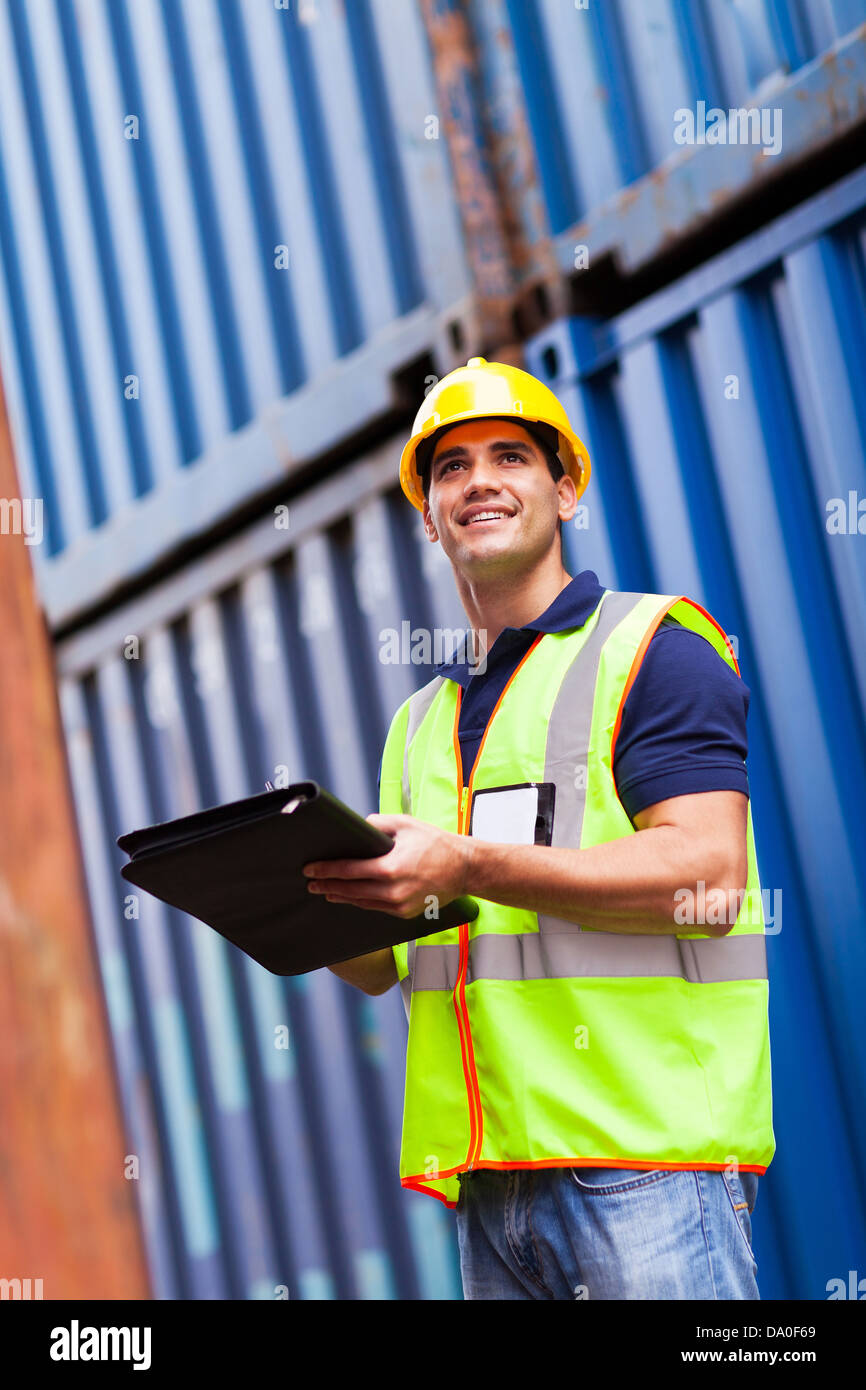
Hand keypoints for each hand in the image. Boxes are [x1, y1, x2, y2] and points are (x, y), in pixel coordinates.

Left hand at [301, 814, 470, 917]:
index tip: (310, 869)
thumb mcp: (405, 824)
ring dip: (341, 897)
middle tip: (310, 883)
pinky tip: (350, 897)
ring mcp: (399, 905)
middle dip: (327, 886)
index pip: (349, 870)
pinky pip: (376, 907)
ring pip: (361, 902)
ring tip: (325, 891)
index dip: (326, 870)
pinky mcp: (405, 913)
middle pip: (350, 890)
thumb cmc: (436, 843)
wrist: (465, 868)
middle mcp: (393, 890)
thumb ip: (376, 825)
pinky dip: (361, 902)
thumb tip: (356, 828)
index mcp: (390, 867)